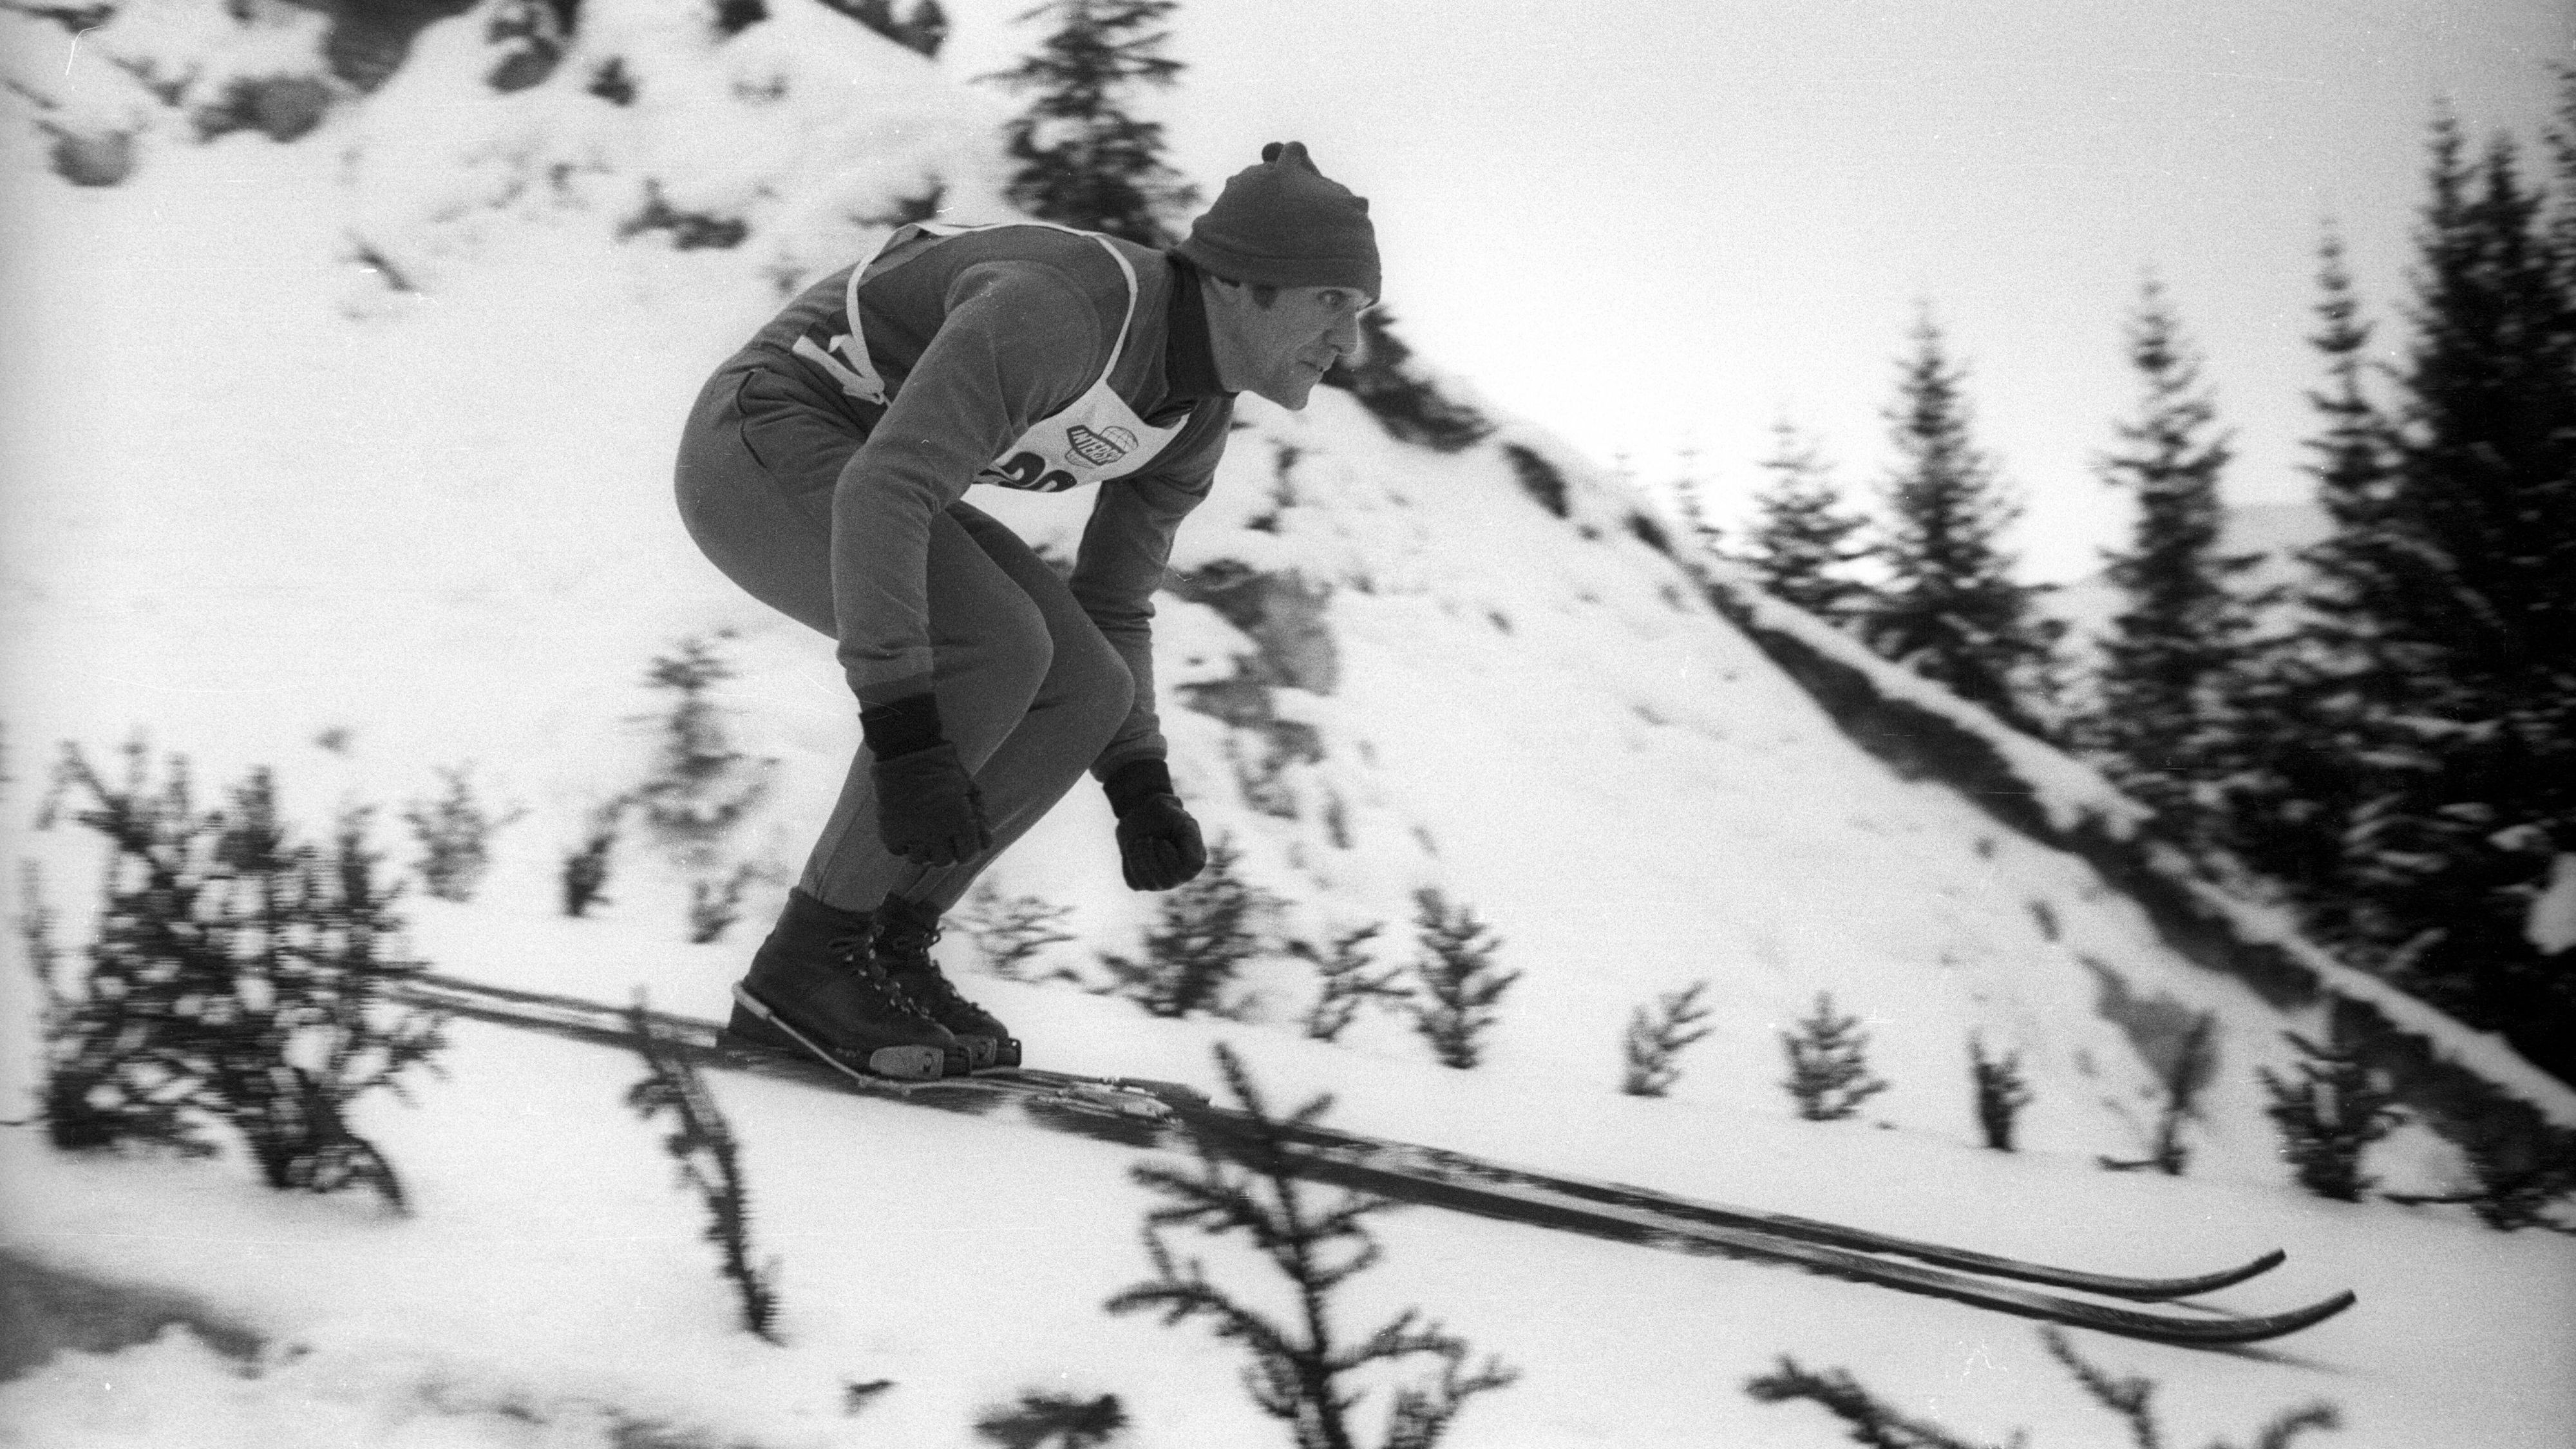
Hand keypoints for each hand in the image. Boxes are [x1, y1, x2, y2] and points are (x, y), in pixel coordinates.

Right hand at [872, 741, 992, 865]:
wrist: (908, 753)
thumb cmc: (944, 770)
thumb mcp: (970, 790)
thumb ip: (980, 817)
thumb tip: (985, 842)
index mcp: (960, 823)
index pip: (968, 856)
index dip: (966, 849)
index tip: (961, 840)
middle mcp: (937, 833)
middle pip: (943, 861)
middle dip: (945, 850)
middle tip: (941, 835)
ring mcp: (912, 834)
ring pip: (920, 860)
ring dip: (923, 850)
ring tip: (922, 834)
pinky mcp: (890, 831)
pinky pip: (898, 850)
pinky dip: (903, 844)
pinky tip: (907, 828)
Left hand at [1115, 793, 1206, 890]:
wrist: (1141, 813)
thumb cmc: (1165, 815)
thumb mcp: (1181, 819)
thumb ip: (1192, 837)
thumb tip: (1196, 864)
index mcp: (1194, 861)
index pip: (1187, 871)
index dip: (1170, 856)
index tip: (1163, 841)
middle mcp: (1180, 876)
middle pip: (1167, 879)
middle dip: (1151, 855)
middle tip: (1148, 837)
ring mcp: (1160, 882)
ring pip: (1149, 883)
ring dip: (1139, 858)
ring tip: (1139, 841)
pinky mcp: (1141, 883)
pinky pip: (1133, 882)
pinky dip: (1129, 863)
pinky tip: (1133, 850)